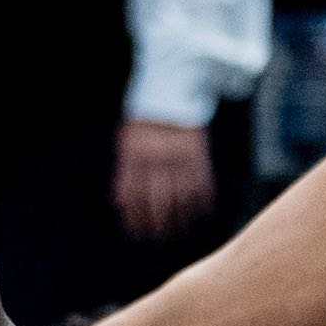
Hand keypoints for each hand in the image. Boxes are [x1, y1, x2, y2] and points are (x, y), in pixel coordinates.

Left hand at [113, 119, 213, 242]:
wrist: (172, 86)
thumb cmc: (144, 118)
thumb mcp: (127, 141)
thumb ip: (127, 171)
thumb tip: (123, 206)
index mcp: (133, 157)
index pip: (132, 198)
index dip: (136, 220)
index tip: (139, 234)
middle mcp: (156, 159)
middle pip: (157, 202)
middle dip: (158, 225)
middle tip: (160, 239)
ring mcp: (179, 156)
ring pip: (180, 197)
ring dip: (180, 218)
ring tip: (179, 232)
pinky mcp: (199, 152)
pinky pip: (201, 182)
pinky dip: (201, 201)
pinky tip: (200, 213)